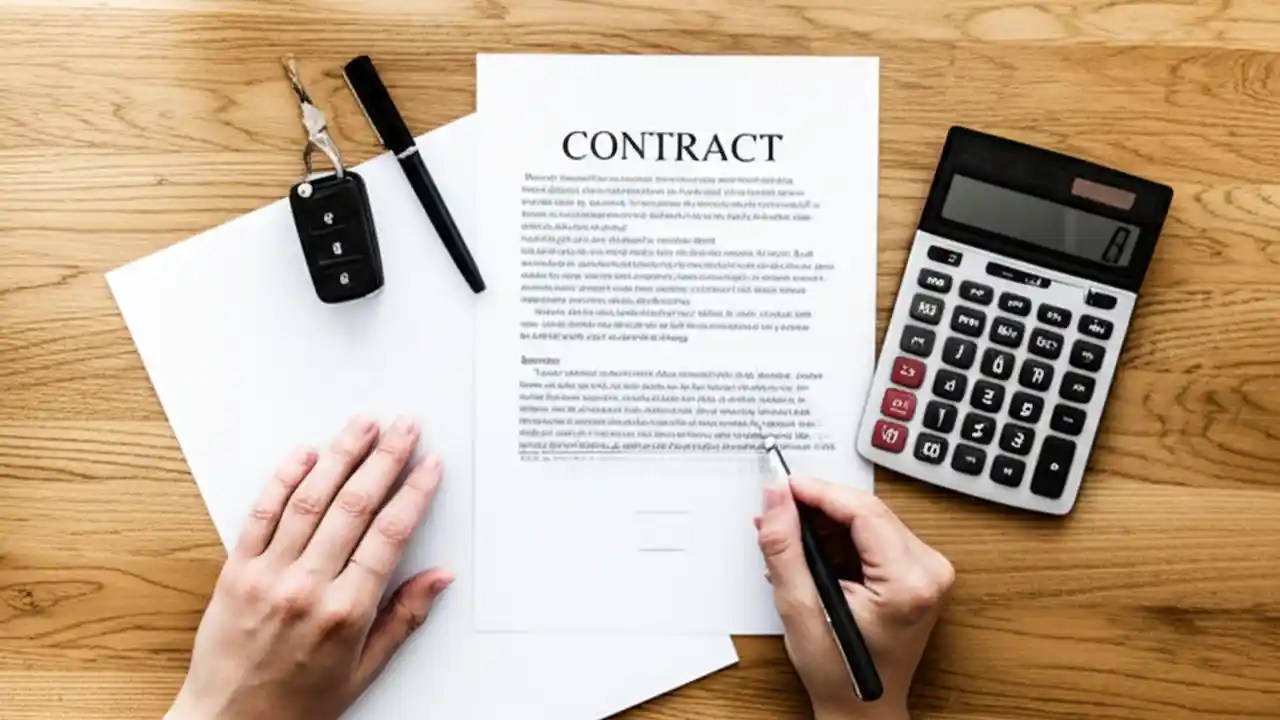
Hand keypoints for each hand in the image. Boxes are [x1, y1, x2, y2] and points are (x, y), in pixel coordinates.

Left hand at [168, 415, 452, 719]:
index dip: (413, 492)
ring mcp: (268, 575)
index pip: (389, 534)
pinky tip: (305, 455)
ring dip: (340, 455)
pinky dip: (284, 479)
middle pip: (354, 506)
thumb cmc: (297, 704)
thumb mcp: (364, 670)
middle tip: (404, 428)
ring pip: (310, 499)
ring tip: (362, 425)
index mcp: (346, 612)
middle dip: (385, 459)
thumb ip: (403, 618)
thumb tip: (438, 577)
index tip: (429, 465)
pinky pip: (261, 514)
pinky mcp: (236, 571)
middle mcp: (307, 587)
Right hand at [756, 477, 953, 719]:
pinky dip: (839, 537)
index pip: (863, 511)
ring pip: (868, 519)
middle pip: (867, 511)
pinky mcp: (917, 571)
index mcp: (909, 582)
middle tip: (777, 511)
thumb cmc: (841, 674)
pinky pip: (874, 535)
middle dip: (817, 507)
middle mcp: (929, 571)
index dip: (819, 491)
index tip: (784, 486)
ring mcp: (927, 570)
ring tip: (787, 536)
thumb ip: (785, 547)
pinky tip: (811, 550)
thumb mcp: (800, 609)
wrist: (864, 709)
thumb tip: (777, 499)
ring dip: (825, 522)